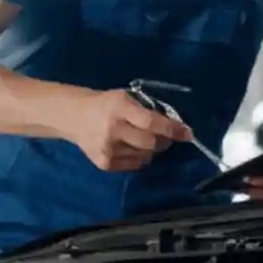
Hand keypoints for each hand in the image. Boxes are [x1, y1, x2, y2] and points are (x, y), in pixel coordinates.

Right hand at [69, 89, 192, 171]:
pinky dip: (139, 157)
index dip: (172, 129)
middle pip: (151, 143)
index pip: (151, 122)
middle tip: (164, 136)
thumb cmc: (106, 104)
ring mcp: (108, 149)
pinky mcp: (104, 164)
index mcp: (119, 107)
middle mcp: (113, 129)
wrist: (74, 117)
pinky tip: (130, 147)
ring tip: (141, 139)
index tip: (187, 133)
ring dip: (151, 149)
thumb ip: (147, 111)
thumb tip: (176, 128)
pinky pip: (135, 165)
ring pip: (145, 156)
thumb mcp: (125, 98)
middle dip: (163, 141)